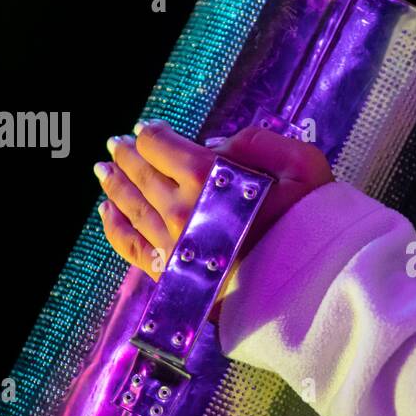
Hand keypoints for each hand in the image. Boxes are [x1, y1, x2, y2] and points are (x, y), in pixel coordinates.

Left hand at [95, 120, 333, 280]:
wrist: (310, 285)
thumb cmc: (311, 222)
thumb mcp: (301, 164)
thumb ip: (258, 142)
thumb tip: (217, 146)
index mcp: (208, 174)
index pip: (161, 145)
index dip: (152, 134)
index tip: (148, 130)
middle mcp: (181, 206)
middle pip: (140, 173)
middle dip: (127, 155)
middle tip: (116, 145)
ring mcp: (172, 242)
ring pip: (130, 206)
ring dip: (114, 185)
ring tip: (104, 172)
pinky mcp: (171, 273)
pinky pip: (131, 246)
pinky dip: (114, 227)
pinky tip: (107, 214)